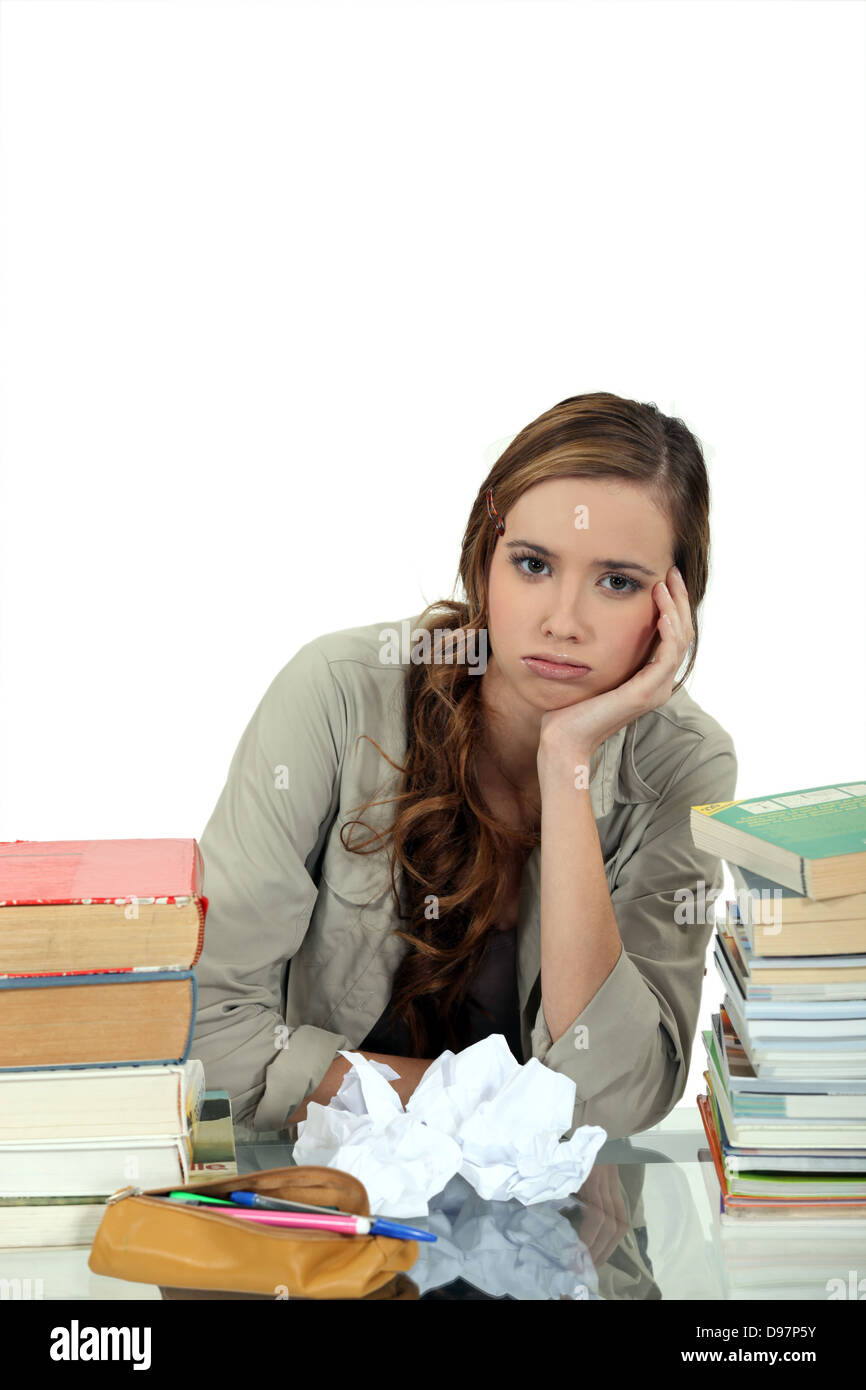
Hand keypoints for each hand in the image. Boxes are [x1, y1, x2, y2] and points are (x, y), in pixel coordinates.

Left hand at [537, 564, 693, 768]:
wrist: (563, 738)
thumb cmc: (570, 707)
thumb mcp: (592, 670)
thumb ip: (605, 651)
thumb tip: (598, 622)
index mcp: (649, 679)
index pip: (672, 636)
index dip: (672, 606)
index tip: (664, 579)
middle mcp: (658, 685)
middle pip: (682, 634)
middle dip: (678, 600)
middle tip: (671, 572)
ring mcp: (655, 690)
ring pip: (680, 642)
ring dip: (674, 610)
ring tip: (664, 584)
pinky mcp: (645, 694)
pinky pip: (667, 657)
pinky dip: (668, 632)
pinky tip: (661, 613)